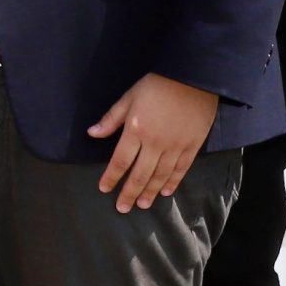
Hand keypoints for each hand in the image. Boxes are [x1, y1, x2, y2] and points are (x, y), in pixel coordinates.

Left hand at [87, 73, 220, 212]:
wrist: (193, 77)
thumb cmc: (158, 84)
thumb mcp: (129, 97)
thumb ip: (111, 119)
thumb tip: (92, 133)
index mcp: (136, 130)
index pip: (120, 161)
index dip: (111, 176)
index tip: (104, 189)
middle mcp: (155, 143)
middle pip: (140, 174)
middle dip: (129, 193)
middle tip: (122, 208)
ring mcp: (175, 146)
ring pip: (160, 176)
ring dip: (150, 192)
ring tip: (143, 205)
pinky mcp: (192, 145)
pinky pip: (181, 169)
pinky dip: (172, 182)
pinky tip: (166, 192)